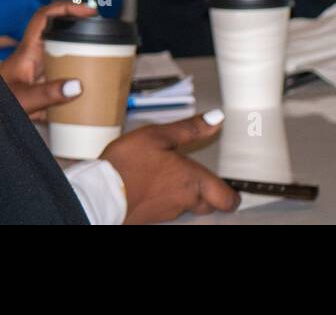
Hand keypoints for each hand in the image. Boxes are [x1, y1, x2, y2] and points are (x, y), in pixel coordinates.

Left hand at [0, 0, 94, 118]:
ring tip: (101, 68)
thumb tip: (77, 85)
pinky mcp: (38, 90)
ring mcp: (35, 74)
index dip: (66, 8)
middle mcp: (31, 58)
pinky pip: (59, 82)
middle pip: (59, 36)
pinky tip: (84, 100)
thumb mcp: (21, 100)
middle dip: (81, 35)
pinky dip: (72, 88)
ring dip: (79, 62)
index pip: (44, 17)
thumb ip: (47, 94)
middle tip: (103, 40)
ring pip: (61, 59)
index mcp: (26, 52)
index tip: (88, 12)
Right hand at [101, 113, 239, 223]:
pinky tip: (155, 186)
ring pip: (187, 206)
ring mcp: (167, 212)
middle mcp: (184, 200)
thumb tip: (216, 119)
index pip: (225, 197)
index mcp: (192, 180)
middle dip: (210, 195)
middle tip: (206, 182)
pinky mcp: (151, 218)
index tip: (234, 190)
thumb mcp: (159, 136)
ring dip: (186, 195)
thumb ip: (189, 129)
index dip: (232, 195)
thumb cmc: (130, 163)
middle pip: (208, 204)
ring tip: (176, 178)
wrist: (101, 195)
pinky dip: (167, 198)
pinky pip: (168, 209)